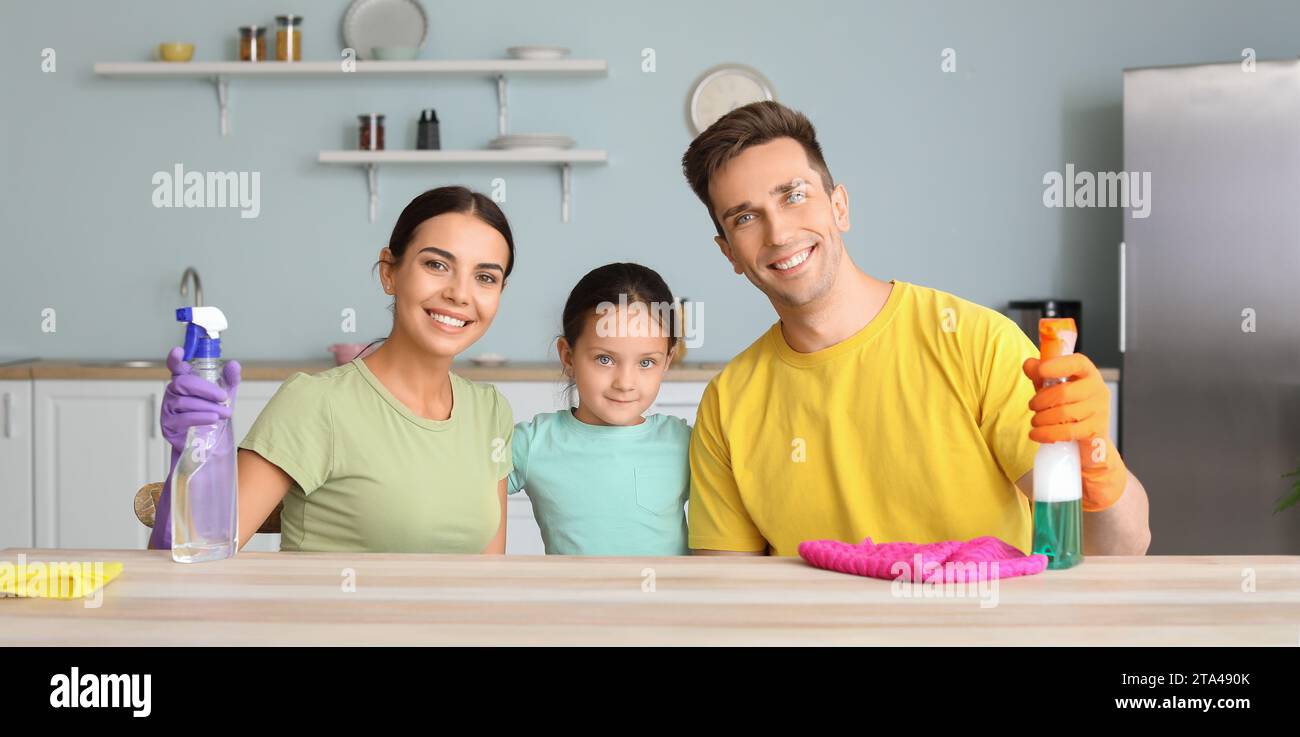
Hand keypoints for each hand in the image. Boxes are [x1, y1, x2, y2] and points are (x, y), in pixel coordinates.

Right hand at [159, 346, 241, 453]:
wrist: (211, 442)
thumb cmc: (214, 414)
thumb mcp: (225, 395)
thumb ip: (230, 379)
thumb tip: (233, 364)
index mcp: (184, 382)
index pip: (175, 367)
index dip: (174, 359)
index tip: (178, 351)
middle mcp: (173, 393)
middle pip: (182, 383)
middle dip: (205, 389)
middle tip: (223, 396)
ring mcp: (168, 409)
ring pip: (185, 402)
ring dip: (208, 407)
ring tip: (225, 413)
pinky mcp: (168, 425)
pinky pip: (183, 418)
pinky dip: (200, 417)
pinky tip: (213, 419)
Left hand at [1022, 352, 1127, 511]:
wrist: (1090, 437)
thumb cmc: (1070, 406)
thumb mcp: (1054, 387)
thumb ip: (1040, 375)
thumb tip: (1029, 364)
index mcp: (1088, 373)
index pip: (1077, 363)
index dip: (1058, 365)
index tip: (1041, 370)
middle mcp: (1098, 389)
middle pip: (1063, 392)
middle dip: (1040, 401)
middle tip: (1032, 406)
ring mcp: (1100, 410)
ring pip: (1063, 414)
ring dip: (1041, 419)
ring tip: (1035, 421)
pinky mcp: (1096, 431)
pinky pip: (1067, 432)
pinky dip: (1046, 434)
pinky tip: (1036, 434)